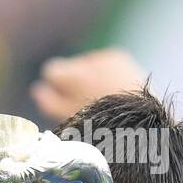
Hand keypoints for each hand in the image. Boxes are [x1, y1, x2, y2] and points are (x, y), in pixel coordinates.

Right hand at [29, 48, 147, 121]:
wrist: (145, 119)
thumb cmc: (103, 125)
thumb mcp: (71, 120)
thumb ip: (49, 104)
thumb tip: (37, 89)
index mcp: (73, 76)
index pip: (51, 70)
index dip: (55, 86)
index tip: (63, 99)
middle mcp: (88, 61)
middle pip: (69, 66)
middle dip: (72, 81)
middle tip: (83, 102)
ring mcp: (106, 57)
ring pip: (86, 64)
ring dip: (88, 77)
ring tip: (101, 97)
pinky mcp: (120, 57)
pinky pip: (102, 62)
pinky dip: (103, 73)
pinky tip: (113, 89)